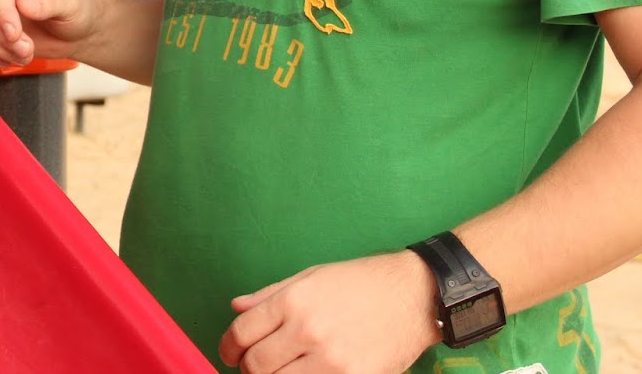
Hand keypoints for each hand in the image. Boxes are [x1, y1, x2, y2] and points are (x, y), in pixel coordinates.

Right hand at [0, 0, 94, 67]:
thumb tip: (23, 4)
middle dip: (3, 38)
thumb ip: (48, 3)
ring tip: (25, 56)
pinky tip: (9, 61)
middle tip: (28, 51)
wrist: (75, 31)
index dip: (2, 13)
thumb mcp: (70, 4)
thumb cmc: (76, 11)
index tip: (14, 35)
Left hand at [218, 252, 439, 372]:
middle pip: (257, 365)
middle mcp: (308, 331)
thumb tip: (236, 308)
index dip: (227, 347)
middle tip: (250, 367)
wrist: (414, 296)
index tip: (228, 354)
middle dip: (247, 368)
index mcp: (293, 302)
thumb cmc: (361, 282)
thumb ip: (270, 295)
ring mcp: (331, 360)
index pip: (242, 333)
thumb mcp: (310, 277)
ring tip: (276, 371)